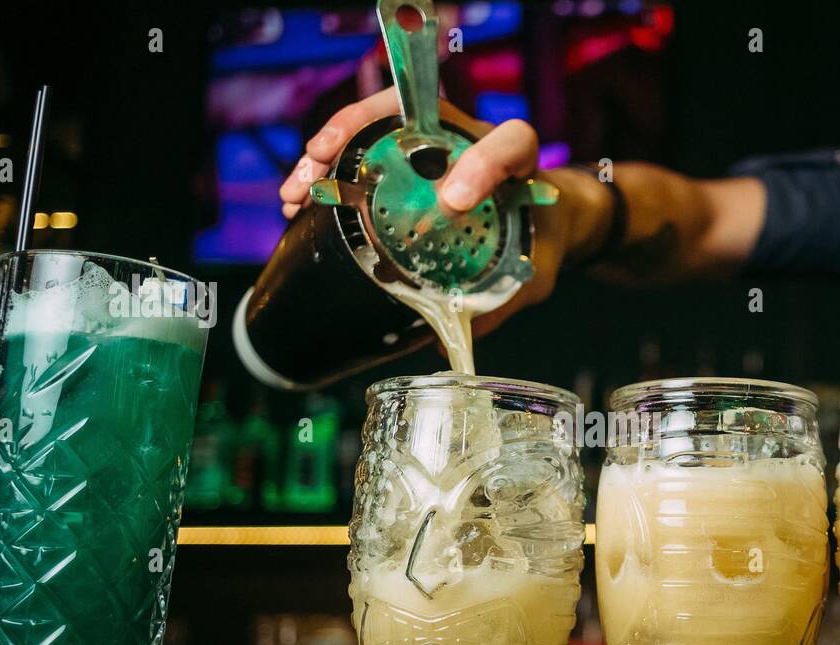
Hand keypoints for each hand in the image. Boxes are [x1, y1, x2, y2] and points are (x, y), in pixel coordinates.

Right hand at [279, 88, 606, 338]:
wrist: (543, 218)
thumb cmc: (540, 240)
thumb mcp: (531, 274)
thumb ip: (500, 303)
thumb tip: (449, 338)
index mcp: (518, 165)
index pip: (511, 144)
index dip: (484, 163)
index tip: (453, 202)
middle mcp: (470, 140)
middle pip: (413, 110)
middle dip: (357, 129)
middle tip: (323, 162)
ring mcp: (433, 143)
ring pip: (374, 126)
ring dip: (326, 153)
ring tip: (296, 193)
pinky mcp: (405, 156)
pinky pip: (361, 150)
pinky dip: (326, 172)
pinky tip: (299, 202)